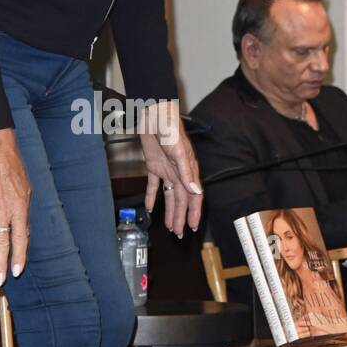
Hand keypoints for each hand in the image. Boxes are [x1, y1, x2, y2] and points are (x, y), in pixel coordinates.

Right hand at [0, 127, 30, 285]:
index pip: (20, 239)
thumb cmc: (13, 169)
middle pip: (1, 244)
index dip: (19, 257)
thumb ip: (23, 213)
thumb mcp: (27, 191)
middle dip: (0, 264)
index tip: (16, 271)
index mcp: (19, 210)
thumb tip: (23, 232)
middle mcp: (2, 212)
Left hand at [138, 100, 202, 238]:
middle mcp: (179, 172)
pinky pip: (153, 185)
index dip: (193, 213)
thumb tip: (196, 192)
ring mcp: (166, 169)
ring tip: (168, 225)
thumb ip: (186, 172)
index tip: (191, 227)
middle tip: (178, 233)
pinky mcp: (153, 165)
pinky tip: (150, 208)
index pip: (193, 197)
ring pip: (169, 196)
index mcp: (188, 170)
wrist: (154, 113)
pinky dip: (152, 197)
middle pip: (181, 200)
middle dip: (180, 217)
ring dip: (169, 211)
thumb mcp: (179, 151)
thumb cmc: (170, 128)